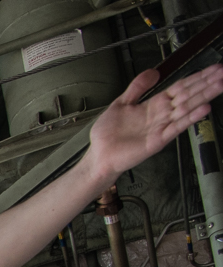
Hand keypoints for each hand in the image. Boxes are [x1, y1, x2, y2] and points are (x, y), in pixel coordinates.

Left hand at [89, 66, 222, 183]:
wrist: (98, 155)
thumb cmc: (108, 134)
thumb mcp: (121, 103)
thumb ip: (138, 87)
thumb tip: (154, 71)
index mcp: (154, 104)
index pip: (180, 87)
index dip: (196, 77)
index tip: (213, 68)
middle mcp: (161, 114)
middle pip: (188, 95)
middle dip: (206, 83)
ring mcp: (161, 127)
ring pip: (187, 108)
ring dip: (204, 96)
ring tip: (220, 85)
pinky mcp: (158, 140)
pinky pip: (177, 127)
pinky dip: (190, 118)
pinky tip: (205, 109)